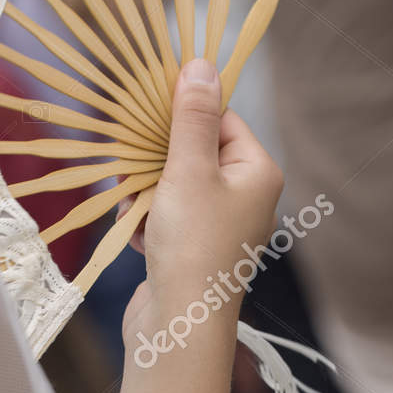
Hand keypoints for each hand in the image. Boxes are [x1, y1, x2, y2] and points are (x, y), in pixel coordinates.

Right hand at [120, 59, 281, 352]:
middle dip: (157, 161)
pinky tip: (139, 237)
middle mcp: (247, 197)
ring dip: (146, 193)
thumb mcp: (188, 169)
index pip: (222, 118)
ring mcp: (221, 227)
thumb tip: (201, 65)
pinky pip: (166, 217)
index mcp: (258, 172)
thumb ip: (191, 117)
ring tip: (138, 211)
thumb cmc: (192, 245)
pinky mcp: (194, 251)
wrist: (179, 326)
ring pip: (172, 185)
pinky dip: (147, 222)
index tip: (148, 114)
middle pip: (194, 151)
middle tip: (134, 167)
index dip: (184, 114)